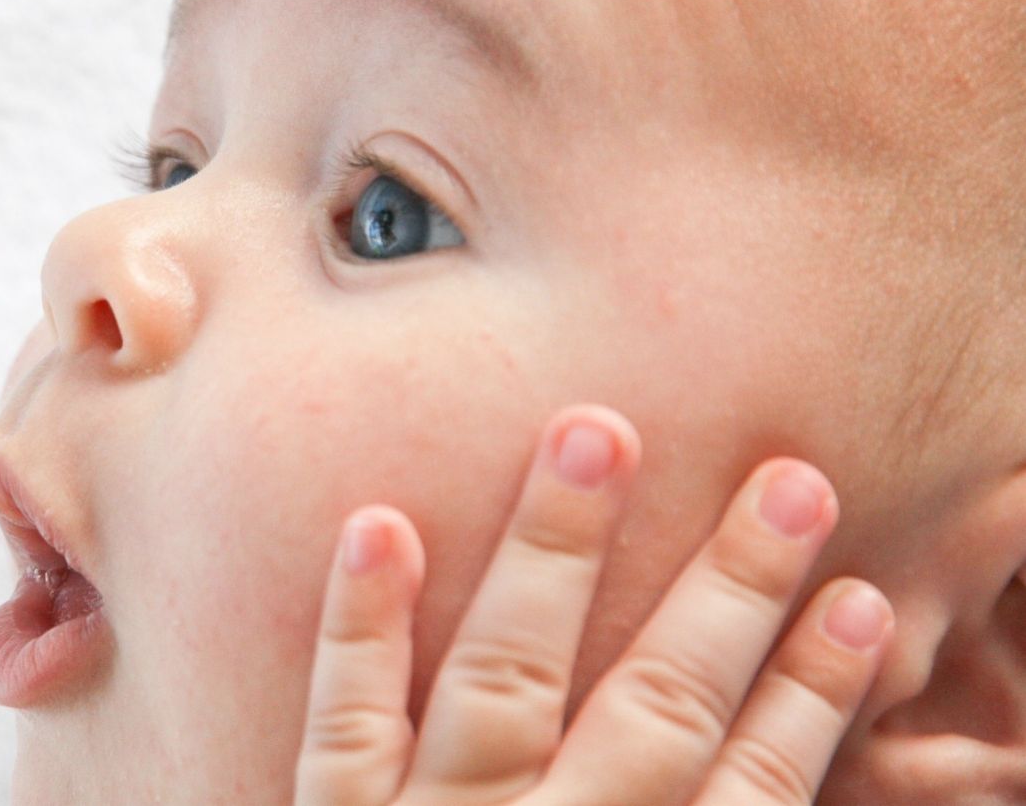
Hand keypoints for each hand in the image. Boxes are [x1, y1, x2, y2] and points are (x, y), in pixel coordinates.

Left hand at [294, 405, 893, 804]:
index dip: (814, 700)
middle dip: (728, 597)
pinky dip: (359, 626)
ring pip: (505, 681)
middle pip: (656, 712)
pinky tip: (380, 522)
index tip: (864, 610)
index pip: (753, 794)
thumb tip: (750, 792)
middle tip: (792, 483)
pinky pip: (341, 722)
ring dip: (554, 557)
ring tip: (594, 435)